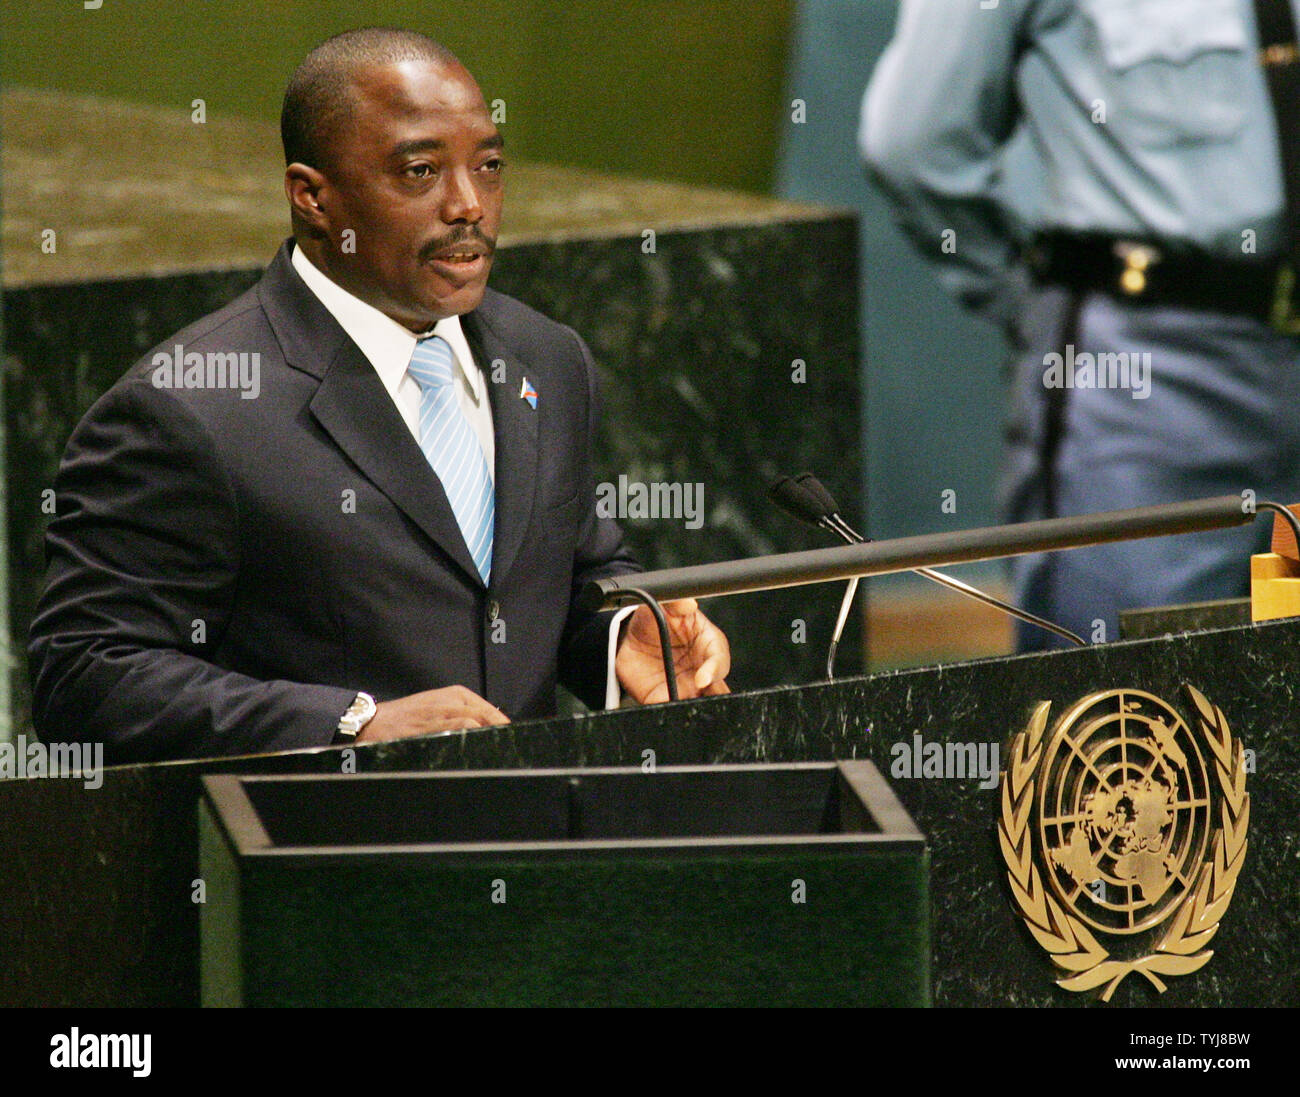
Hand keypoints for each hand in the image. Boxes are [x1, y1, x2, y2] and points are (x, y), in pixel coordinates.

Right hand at [356, 686, 508, 743]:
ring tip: (500, 753)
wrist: (373, 722)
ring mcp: (440, 712)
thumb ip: (461, 716)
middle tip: (512, 749)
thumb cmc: (406, 718)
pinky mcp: (430, 726)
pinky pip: (458, 728)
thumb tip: (487, 730)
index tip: (514, 741)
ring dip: (490, 736)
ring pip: (476, 720)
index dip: (503, 726)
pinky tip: (479, 749)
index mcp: (455, 694)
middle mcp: (451, 700)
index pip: (490, 709)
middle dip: (501, 731)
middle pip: (488, 714)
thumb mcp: (437, 709)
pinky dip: (471, 736)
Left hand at [615, 598, 730, 704]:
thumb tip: (687, 603)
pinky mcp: (664, 697)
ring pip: (698, 704)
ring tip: (679, 701)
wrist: (630, 636)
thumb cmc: (656, 620)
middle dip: (712, 697)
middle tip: (697, 696)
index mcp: (707, 645)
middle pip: (717, 690)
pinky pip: (668, 709)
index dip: (713, 671)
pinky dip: (667, 710)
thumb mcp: (663, 605)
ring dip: (692, 707)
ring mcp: (685, 687)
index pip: (719, 660)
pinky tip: (662, 706)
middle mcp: (700, 670)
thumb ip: (675, 602)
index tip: (702, 679)